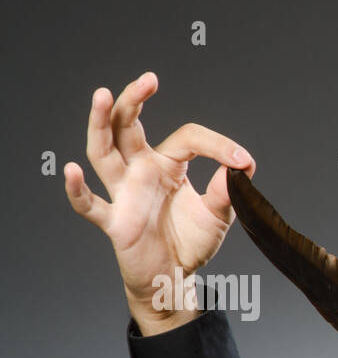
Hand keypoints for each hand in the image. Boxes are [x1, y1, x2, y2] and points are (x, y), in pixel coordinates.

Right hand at [64, 70, 255, 334]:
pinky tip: (73, 171)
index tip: (243, 161)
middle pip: (129, 127)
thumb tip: (243, 167)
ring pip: (103, 152)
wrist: (175, 278)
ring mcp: (125, 194)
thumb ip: (228, 192)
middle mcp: (141, 172)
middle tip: (149, 80)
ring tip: (103, 96)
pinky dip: (78, 189)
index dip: (217, 145)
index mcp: (167, 165)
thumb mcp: (218, 215)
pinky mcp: (116, 222)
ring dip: (100, 124)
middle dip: (134, 101)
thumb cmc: (190, 242)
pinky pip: (90, 205)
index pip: (187, 138)